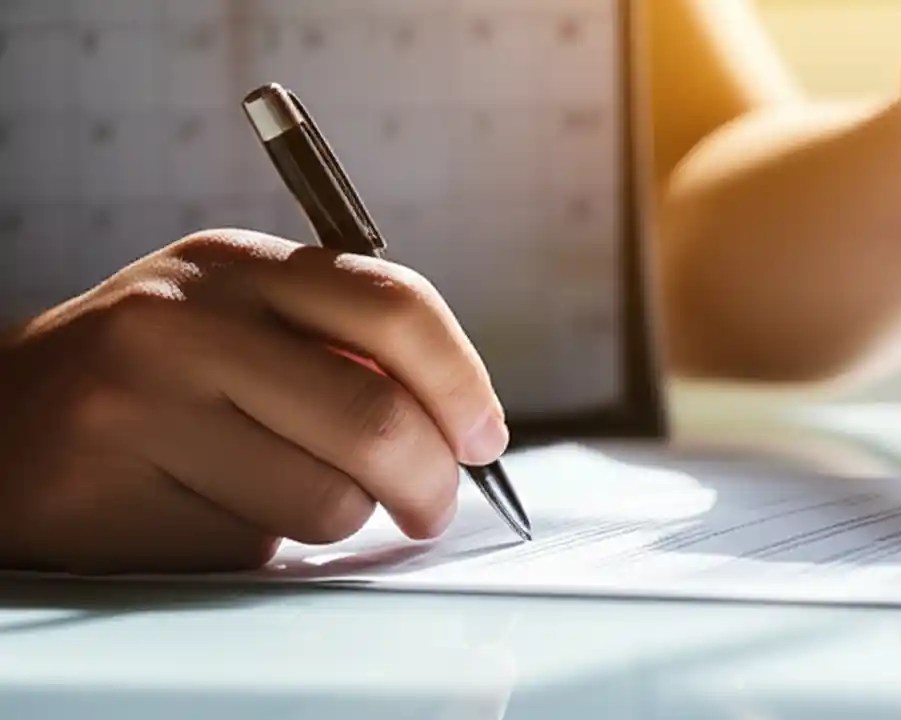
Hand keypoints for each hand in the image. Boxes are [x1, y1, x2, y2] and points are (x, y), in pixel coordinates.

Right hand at [0, 230, 507, 573]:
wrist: (7, 422)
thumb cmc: (158, 374)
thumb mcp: (241, 318)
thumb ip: (341, 346)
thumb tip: (463, 423)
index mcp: (237, 267)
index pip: (392, 306)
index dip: (462, 382)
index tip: (483, 437)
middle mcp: (185, 326)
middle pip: (375, 420)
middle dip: (431, 483)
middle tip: (431, 505)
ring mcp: (141, 411)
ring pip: (326, 502)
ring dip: (340, 517)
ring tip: (289, 491)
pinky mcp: (114, 499)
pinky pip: (254, 549)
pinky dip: (263, 545)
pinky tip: (213, 509)